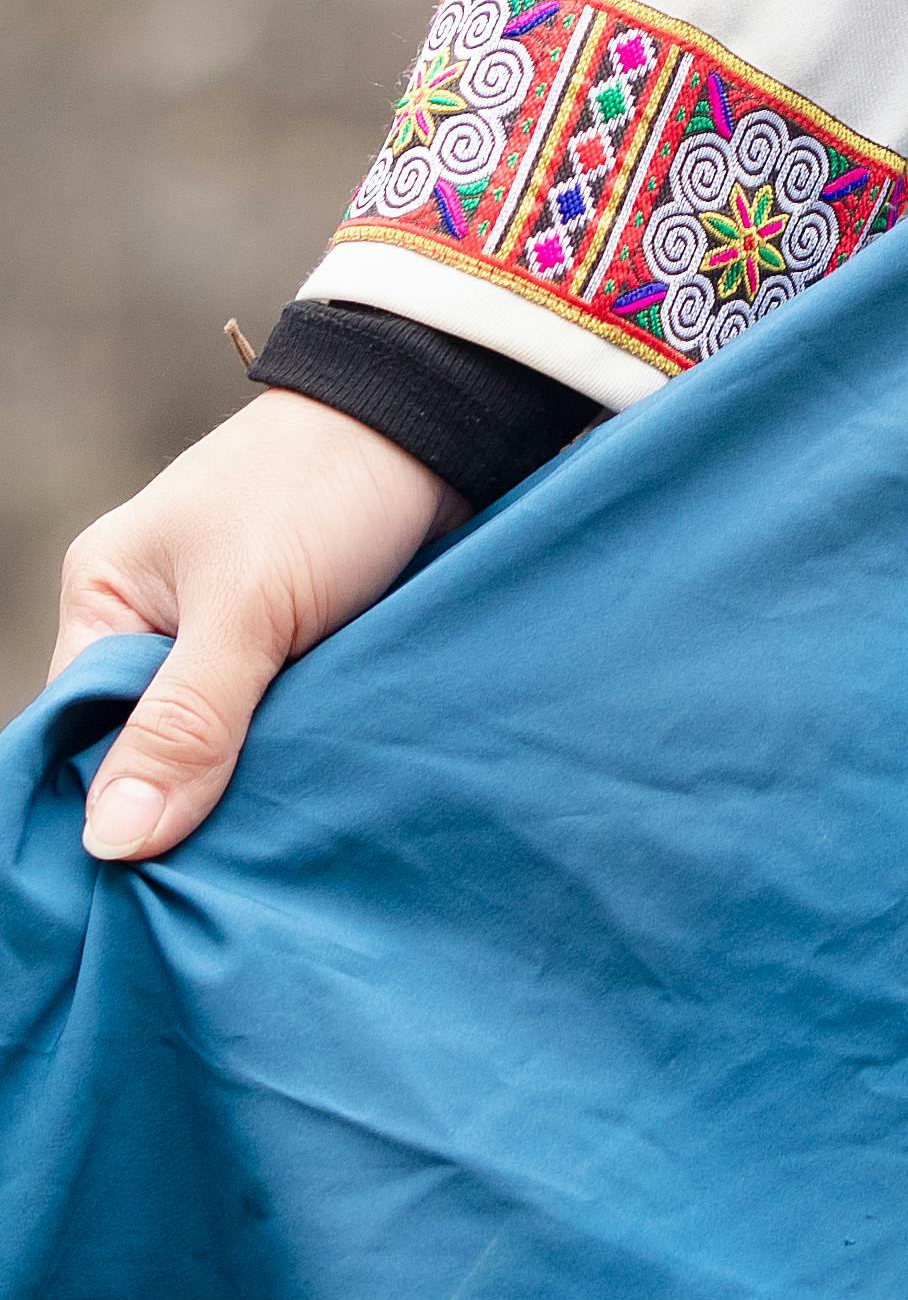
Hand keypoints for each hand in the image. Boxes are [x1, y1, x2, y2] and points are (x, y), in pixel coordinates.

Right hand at [52, 395, 448, 861]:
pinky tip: (308, 804)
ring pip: (216, 750)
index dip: (111, 808)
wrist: (438, 418)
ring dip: (246, 789)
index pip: (77, 736)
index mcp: (108, 600)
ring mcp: (225, 639)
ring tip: (272, 851)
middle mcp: (153, 623)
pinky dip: (289, 760)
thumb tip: (110, 842)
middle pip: (148, 753)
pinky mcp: (293, 649)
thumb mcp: (247, 604)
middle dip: (184, 808)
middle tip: (221, 880)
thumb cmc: (323, 485)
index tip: (148, 880)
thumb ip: (184, 722)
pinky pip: (271, 730)